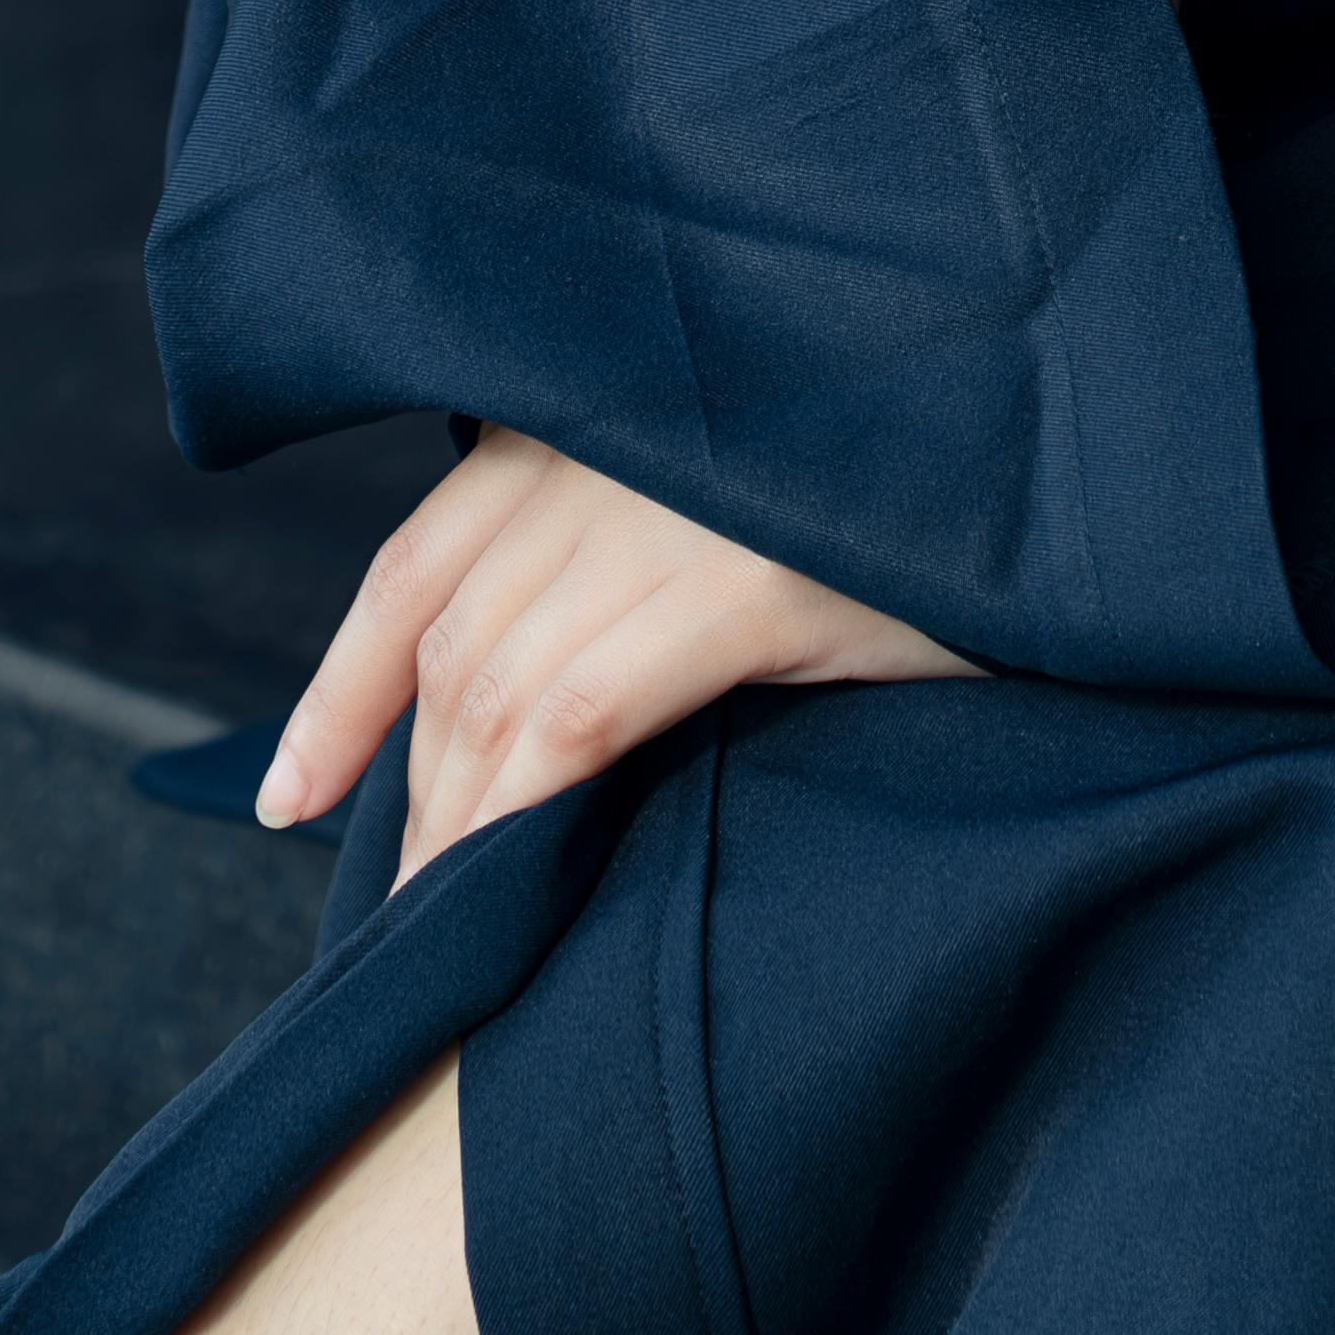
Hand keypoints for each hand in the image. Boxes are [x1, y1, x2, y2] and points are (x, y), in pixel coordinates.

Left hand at [266, 428, 969, 879]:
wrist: (1045, 461)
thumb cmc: (891, 485)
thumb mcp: (729, 486)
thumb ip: (615, 541)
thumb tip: (495, 701)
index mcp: (594, 405)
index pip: (418, 559)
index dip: (340, 686)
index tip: (289, 797)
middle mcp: (614, 440)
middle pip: (449, 640)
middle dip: (410, 788)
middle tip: (402, 911)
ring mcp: (676, 508)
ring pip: (497, 689)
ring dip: (455, 826)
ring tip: (446, 928)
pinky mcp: (750, 582)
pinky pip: (581, 714)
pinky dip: (524, 808)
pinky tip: (516, 879)